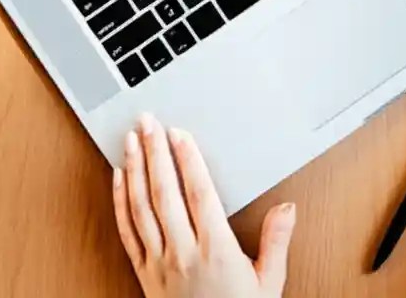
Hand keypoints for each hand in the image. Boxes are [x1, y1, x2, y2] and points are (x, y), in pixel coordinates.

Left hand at [112, 114, 296, 297]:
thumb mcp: (269, 283)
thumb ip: (276, 241)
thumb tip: (286, 208)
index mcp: (216, 250)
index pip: (198, 194)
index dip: (187, 159)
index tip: (180, 134)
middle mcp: (183, 253)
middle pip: (164, 193)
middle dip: (155, 152)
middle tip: (148, 122)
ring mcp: (159, 263)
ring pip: (141, 208)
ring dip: (134, 170)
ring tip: (130, 140)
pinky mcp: (144, 274)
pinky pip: (128, 232)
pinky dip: (121, 203)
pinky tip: (119, 180)